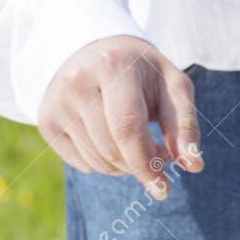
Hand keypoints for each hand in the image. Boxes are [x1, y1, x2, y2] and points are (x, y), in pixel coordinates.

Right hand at [37, 36, 203, 197]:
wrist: (96, 49)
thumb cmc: (143, 72)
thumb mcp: (171, 85)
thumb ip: (184, 124)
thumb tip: (194, 166)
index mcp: (113, 65)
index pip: (127, 127)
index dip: (147, 164)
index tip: (164, 189)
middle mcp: (78, 80)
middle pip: (112, 149)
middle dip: (139, 164)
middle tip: (156, 151)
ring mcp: (57, 100)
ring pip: (96, 161)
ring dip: (123, 165)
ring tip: (133, 139)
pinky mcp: (45, 119)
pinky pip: (80, 163)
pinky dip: (103, 162)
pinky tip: (109, 137)